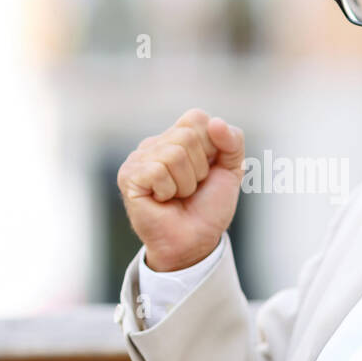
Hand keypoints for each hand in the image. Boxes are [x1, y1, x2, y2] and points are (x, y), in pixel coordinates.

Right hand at [117, 109, 244, 270]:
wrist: (195, 242)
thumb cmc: (208, 207)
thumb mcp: (231, 170)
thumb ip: (232, 141)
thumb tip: (216, 122)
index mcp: (177, 136)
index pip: (196, 118)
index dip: (211, 146)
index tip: (207, 171)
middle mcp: (155, 144)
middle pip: (187, 136)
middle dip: (200, 168)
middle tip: (191, 188)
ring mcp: (139, 159)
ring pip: (174, 154)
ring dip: (185, 183)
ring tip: (178, 195)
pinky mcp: (128, 176)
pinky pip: (158, 171)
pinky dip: (169, 190)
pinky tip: (162, 200)